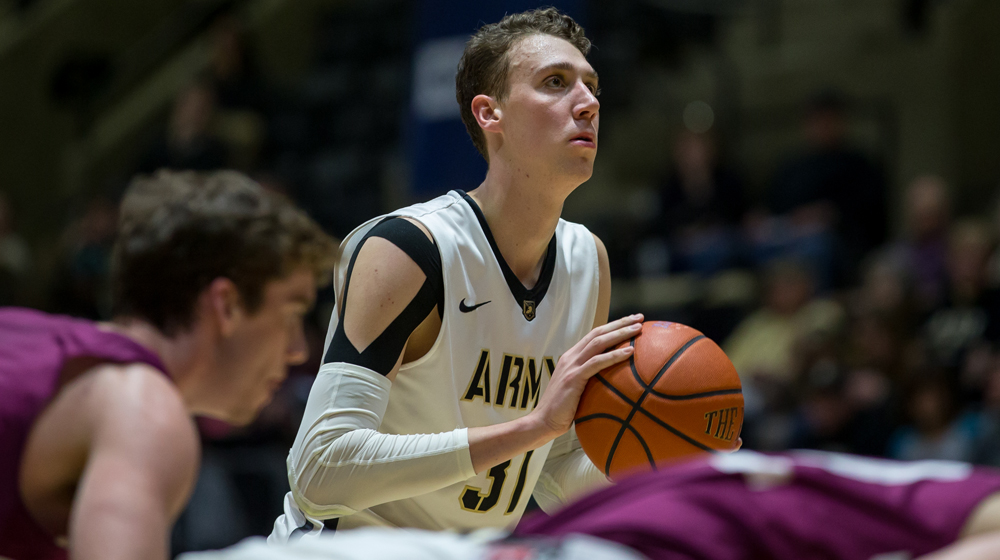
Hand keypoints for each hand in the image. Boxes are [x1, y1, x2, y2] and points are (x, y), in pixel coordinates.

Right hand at [529, 314, 643, 436]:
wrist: (543, 421)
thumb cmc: (562, 411)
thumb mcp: (578, 390)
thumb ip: (591, 381)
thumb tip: (613, 383)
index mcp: (571, 357)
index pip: (594, 335)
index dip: (613, 327)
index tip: (631, 322)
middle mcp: (571, 357)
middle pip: (598, 333)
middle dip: (620, 323)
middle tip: (639, 317)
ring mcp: (571, 366)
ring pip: (599, 342)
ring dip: (620, 333)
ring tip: (638, 328)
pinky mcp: (574, 377)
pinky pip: (597, 362)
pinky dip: (614, 355)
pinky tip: (629, 352)